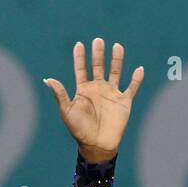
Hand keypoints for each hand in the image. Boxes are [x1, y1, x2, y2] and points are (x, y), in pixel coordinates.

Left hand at [44, 38, 143, 162]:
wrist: (97, 145)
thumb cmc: (80, 130)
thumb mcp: (67, 112)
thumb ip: (60, 95)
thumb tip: (48, 79)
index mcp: (84, 90)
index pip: (81, 69)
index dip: (79, 57)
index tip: (79, 44)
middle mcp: (98, 89)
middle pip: (98, 66)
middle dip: (98, 54)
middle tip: (97, 41)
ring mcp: (112, 94)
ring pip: (115, 72)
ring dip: (116, 60)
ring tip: (117, 46)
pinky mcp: (124, 102)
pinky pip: (132, 88)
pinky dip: (137, 79)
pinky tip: (139, 69)